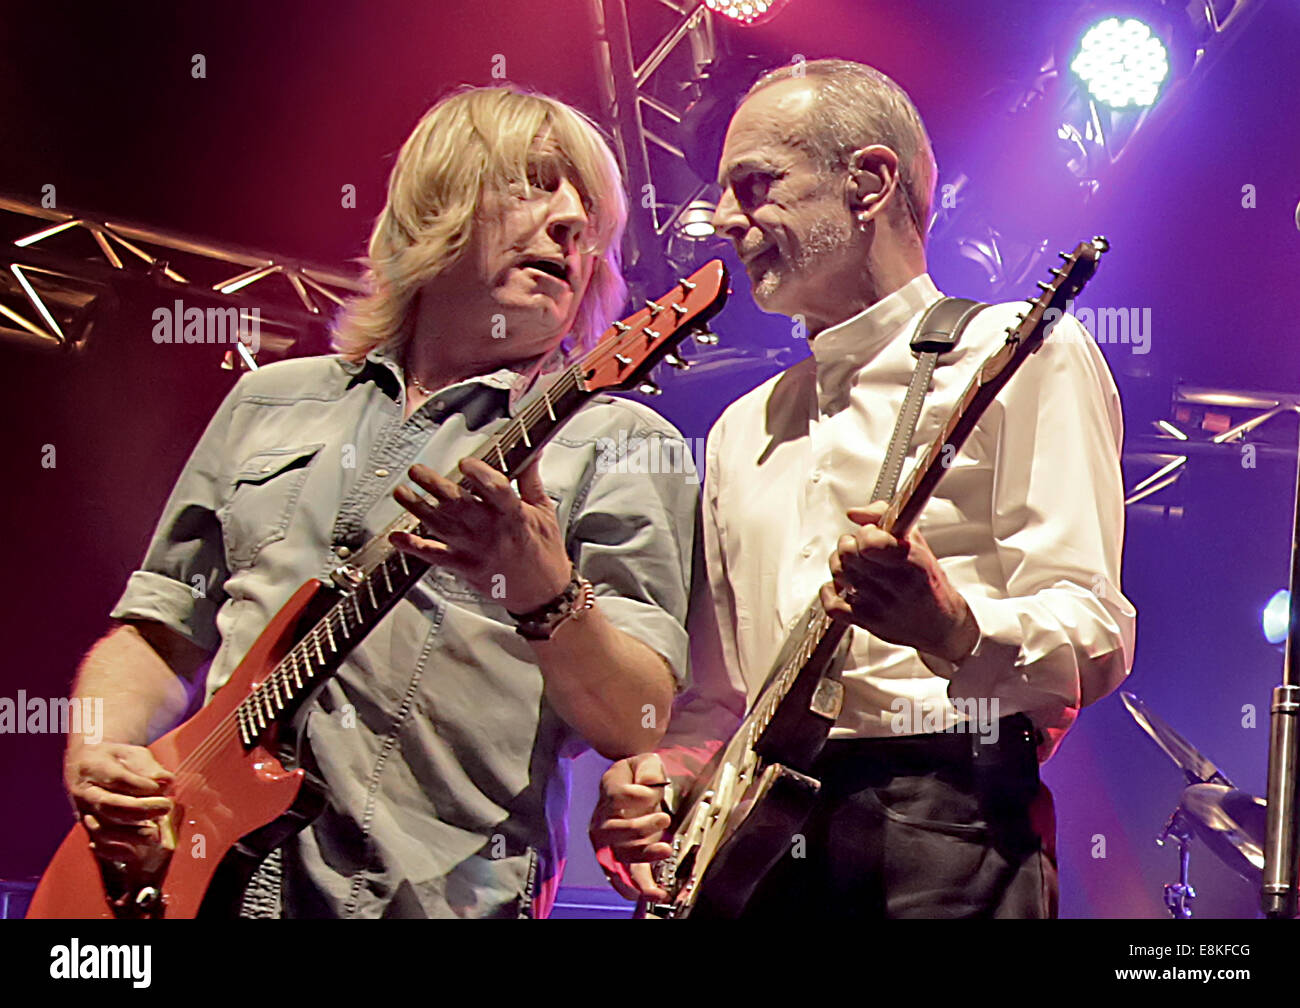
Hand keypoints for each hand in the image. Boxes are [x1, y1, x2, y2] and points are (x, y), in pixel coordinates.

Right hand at [65, 741, 174, 870]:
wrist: (85, 764)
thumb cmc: (115, 758)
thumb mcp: (132, 753)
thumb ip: (149, 767)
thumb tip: (167, 782)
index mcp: (93, 767)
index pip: (116, 779)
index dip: (140, 785)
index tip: (162, 787)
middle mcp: (84, 793)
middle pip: (109, 804)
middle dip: (140, 809)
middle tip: (166, 807)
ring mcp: (84, 813)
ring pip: (102, 829)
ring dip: (130, 834)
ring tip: (154, 834)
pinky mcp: (88, 829)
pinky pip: (98, 845)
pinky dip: (115, 852)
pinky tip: (134, 852)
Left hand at [390, 457, 571, 612]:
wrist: (543, 594)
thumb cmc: (544, 552)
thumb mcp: (543, 511)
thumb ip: (530, 479)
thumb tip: (531, 452)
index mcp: (515, 516)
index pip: (497, 491)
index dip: (480, 475)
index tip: (465, 463)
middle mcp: (493, 533)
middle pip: (460, 506)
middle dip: (435, 486)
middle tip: (417, 471)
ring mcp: (476, 552)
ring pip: (442, 526)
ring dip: (418, 508)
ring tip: (402, 492)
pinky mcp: (465, 568)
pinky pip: (436, 556)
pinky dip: (414, 547)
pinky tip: (398, 537)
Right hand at [589, 753, 672, 900]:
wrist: (638, 786)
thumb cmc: (641, 775)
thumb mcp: (646, 761)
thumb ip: (648, 768)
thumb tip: (649, 783)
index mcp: (609, 790)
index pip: (616, 795)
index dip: (635, 795)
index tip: (653, 792)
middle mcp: (603, 818)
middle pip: (611, 830)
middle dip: (638, 828)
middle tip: (664, 819)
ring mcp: (609, 841)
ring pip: (618, 854)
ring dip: (642, 855)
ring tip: (664, 849)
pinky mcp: (620, 858)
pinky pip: (623, 878)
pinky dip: (637, 887)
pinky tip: (654, 892)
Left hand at [820, 501, 978, 662]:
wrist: (940, 624)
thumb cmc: (927, 582)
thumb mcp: (917, 544)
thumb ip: (886, 519)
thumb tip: (855, 513)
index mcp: (913, 562)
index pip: (872, 542)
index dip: (864, 533)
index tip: (869, 534)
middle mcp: (897, 585)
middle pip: (849, 555)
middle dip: (848, 545)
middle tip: (856, 547)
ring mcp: (881, 606)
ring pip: (839, 575)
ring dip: (838, 565)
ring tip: (851, 565)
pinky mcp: (868, 622)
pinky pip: (832, 606)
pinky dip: (829, 592)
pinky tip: (840, 587)